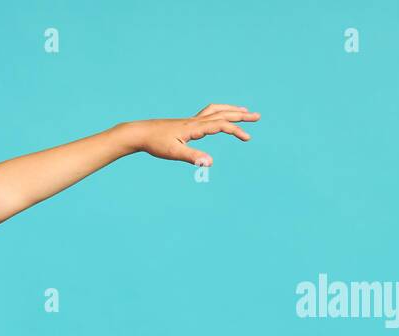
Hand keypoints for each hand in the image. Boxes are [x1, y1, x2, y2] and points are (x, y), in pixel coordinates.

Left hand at [121, 103, 259, 166]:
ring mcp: (191, 121)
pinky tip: (219, 118)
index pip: (221, 125)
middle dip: (241, 115)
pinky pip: (207, 114)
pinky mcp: (186, 123)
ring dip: (231, 110)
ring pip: (216, 111)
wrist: (141, 133)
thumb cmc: (156, 143)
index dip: (236, 130)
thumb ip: (193, 157)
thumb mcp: (174, 152)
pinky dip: (218, 113)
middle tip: (257, 116)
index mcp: (195, 127)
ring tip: (243, 111)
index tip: (247, 138)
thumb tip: (210, 163)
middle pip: (223, 114)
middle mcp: (195, 121)